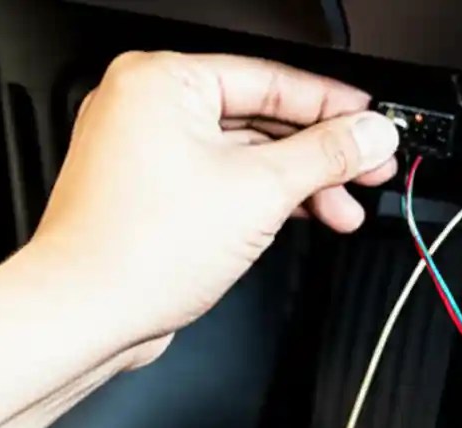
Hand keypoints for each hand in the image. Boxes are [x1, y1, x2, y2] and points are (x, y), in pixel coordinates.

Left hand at [31, 52, 399, 363]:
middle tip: (370, 169)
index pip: (273, 79)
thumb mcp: (261, 190)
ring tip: (343, 209)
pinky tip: (306, 215)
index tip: (374, 127)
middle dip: (323, 154)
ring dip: (302, 183)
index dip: (334, 107)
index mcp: (163, 81)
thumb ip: (327, 155)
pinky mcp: (157, 192)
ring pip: (249, 154)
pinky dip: (268, 198)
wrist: (87, 312)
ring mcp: (150, 150)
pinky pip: (227, 180)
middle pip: (263, 118)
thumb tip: (371, 134)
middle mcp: (149, 106)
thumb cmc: (138, 249)